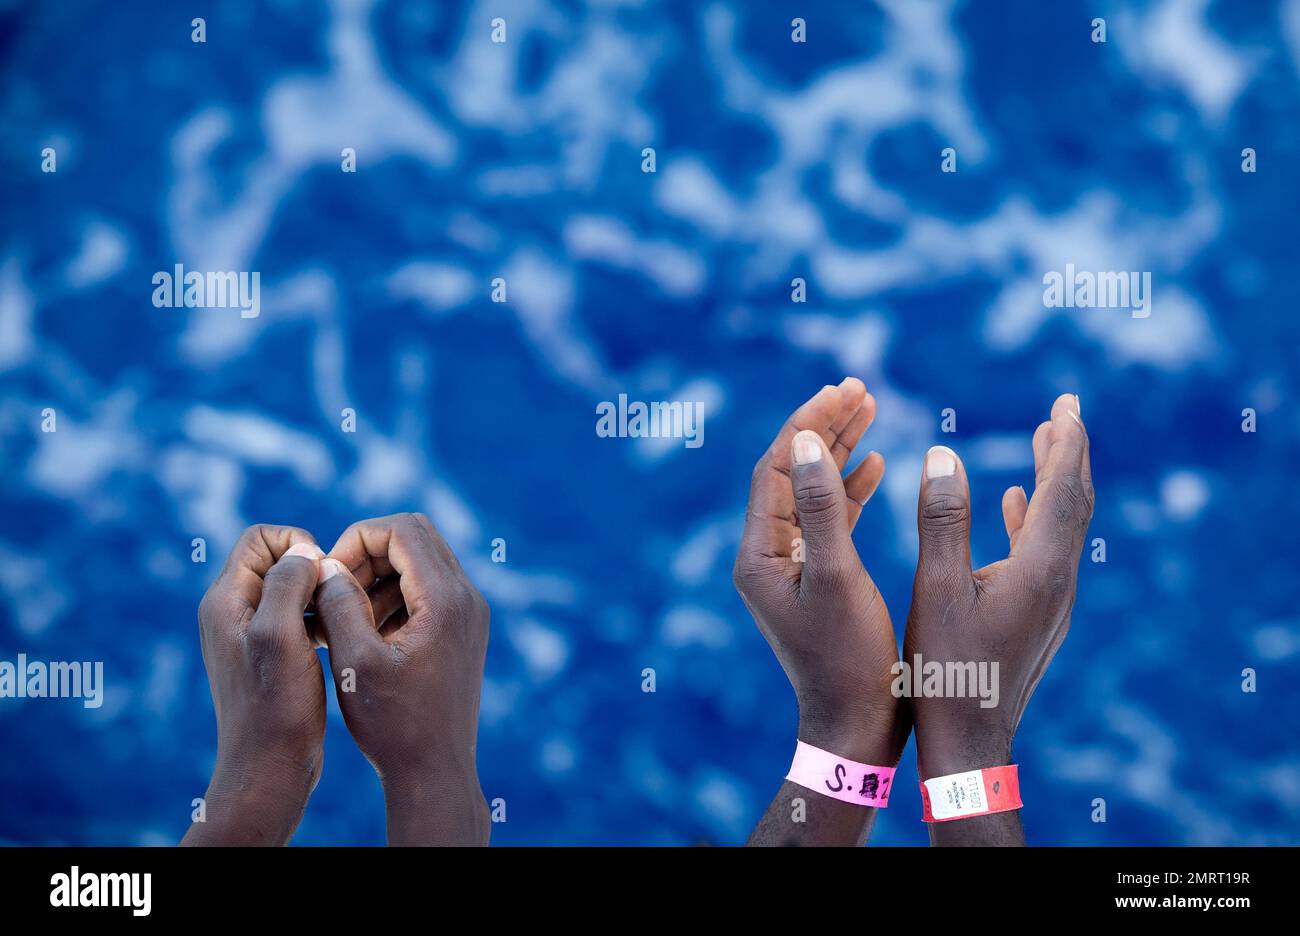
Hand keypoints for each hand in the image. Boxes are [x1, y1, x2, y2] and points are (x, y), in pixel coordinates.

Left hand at [183, 526, 326, 845]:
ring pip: (291, 589)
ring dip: (319, 593)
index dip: (298, 545)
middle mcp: (232, 612)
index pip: (261, 538)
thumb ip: (287, 584)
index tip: (324, 574)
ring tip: (341, 617)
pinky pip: (297, 616)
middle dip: (312, 567)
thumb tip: (304, 552)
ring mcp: (250, 635)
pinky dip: (319, 617)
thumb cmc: (275, 709)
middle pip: (277, 560)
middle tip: (338, 596)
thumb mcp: (281, 635)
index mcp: (226, 600)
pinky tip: (337, 638)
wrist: (269, 770)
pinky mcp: (270, 656)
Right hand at [314, 513, 489, 844]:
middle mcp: (467, 597)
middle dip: (367, 551)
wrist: (434, 772)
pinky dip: (392, 595)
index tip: (327, 574)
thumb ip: (338, 604)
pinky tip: (361, 630)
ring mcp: (470, 612)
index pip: (402, 529)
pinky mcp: (463, 629)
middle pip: (415, 536)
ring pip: (420, 561)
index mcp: (446, 599)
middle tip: (332, 588)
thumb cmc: (392, 725)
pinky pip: (426, 589)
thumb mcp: (354, 662)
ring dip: (377, 575)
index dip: (356, 539)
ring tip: (339, 614)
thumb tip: (329, 565)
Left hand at [734, 379, 905, 768]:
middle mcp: (764, 556)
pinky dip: (850, 490)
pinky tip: (875, 464)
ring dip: (838, 451)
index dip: (807, 425)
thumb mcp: (838, 577)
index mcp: (758, 555)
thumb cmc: (850, 659)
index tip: (843, 391)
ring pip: (810, 492)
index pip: (774, 469)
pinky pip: (827, 520)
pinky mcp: (814, 578)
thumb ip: (823, 508)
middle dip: (822, 429)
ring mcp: (788, 566)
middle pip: (788, 472)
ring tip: (869, 410)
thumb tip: (801, 442)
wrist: (857, 725)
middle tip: (857, 388)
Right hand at [904, 394, 1092, 840]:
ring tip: (1044, 443)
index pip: (1063, 489)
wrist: (970, 742)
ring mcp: (1051, 601)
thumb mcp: (937, 589)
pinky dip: (1036, 516)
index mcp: (1040, 569)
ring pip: (1063, 525)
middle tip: (1064, 411)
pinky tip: (1016, 503)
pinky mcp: (1038, 614)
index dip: (1066, 441)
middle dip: (1069, 453)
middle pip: (1075, 502)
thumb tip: (944, 453)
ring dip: (1055, 480)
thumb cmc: (948, 671)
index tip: (1067, 401)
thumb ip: (942, 520)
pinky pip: (1046, 550)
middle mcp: (1057, 582)